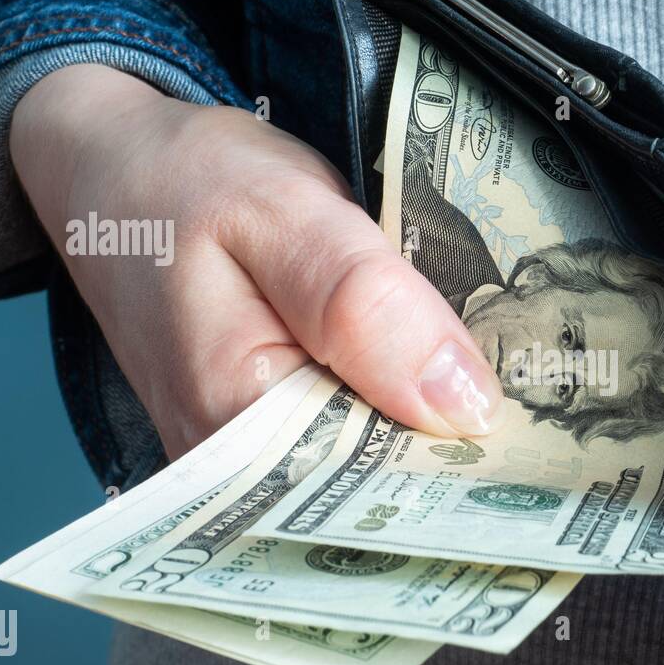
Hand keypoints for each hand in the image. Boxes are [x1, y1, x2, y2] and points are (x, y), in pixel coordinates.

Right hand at [10, 64, 503, 460]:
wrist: (111, 173)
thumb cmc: (184, 183)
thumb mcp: (280, 213)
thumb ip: (365, 305)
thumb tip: (463, 406)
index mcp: (239, 427)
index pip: (381, 488)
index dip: (467, 471)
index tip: (548, 461)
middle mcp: (238, 472)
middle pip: (379, 491)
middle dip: (462, 462)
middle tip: (552, 434)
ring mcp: (248, 463)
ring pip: (369, 473)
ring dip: (439, 441)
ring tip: (516, 415)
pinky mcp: (265, 439)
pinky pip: (348, 445)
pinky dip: (401, 418)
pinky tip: (448, 393)